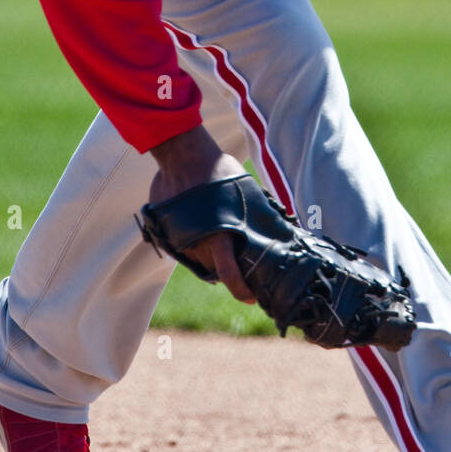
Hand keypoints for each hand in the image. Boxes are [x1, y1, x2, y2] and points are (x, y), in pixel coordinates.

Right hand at [148, 125, 255, 302]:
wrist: (182, 153)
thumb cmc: (218, 170)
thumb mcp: (247, 191)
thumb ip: (257, 214)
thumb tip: (285, 228)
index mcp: (218, 234)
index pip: (229, 274)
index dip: (241, 290)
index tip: (250, 299)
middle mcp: (195, 242)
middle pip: (214, 270)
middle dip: (227, 269)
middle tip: (239, 259)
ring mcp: (177, 238)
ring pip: (197, 260)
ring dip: (209, 255)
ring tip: (218, 235)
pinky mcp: (164, 232)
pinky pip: (182, 248)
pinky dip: (192, 243)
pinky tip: (200, 226)